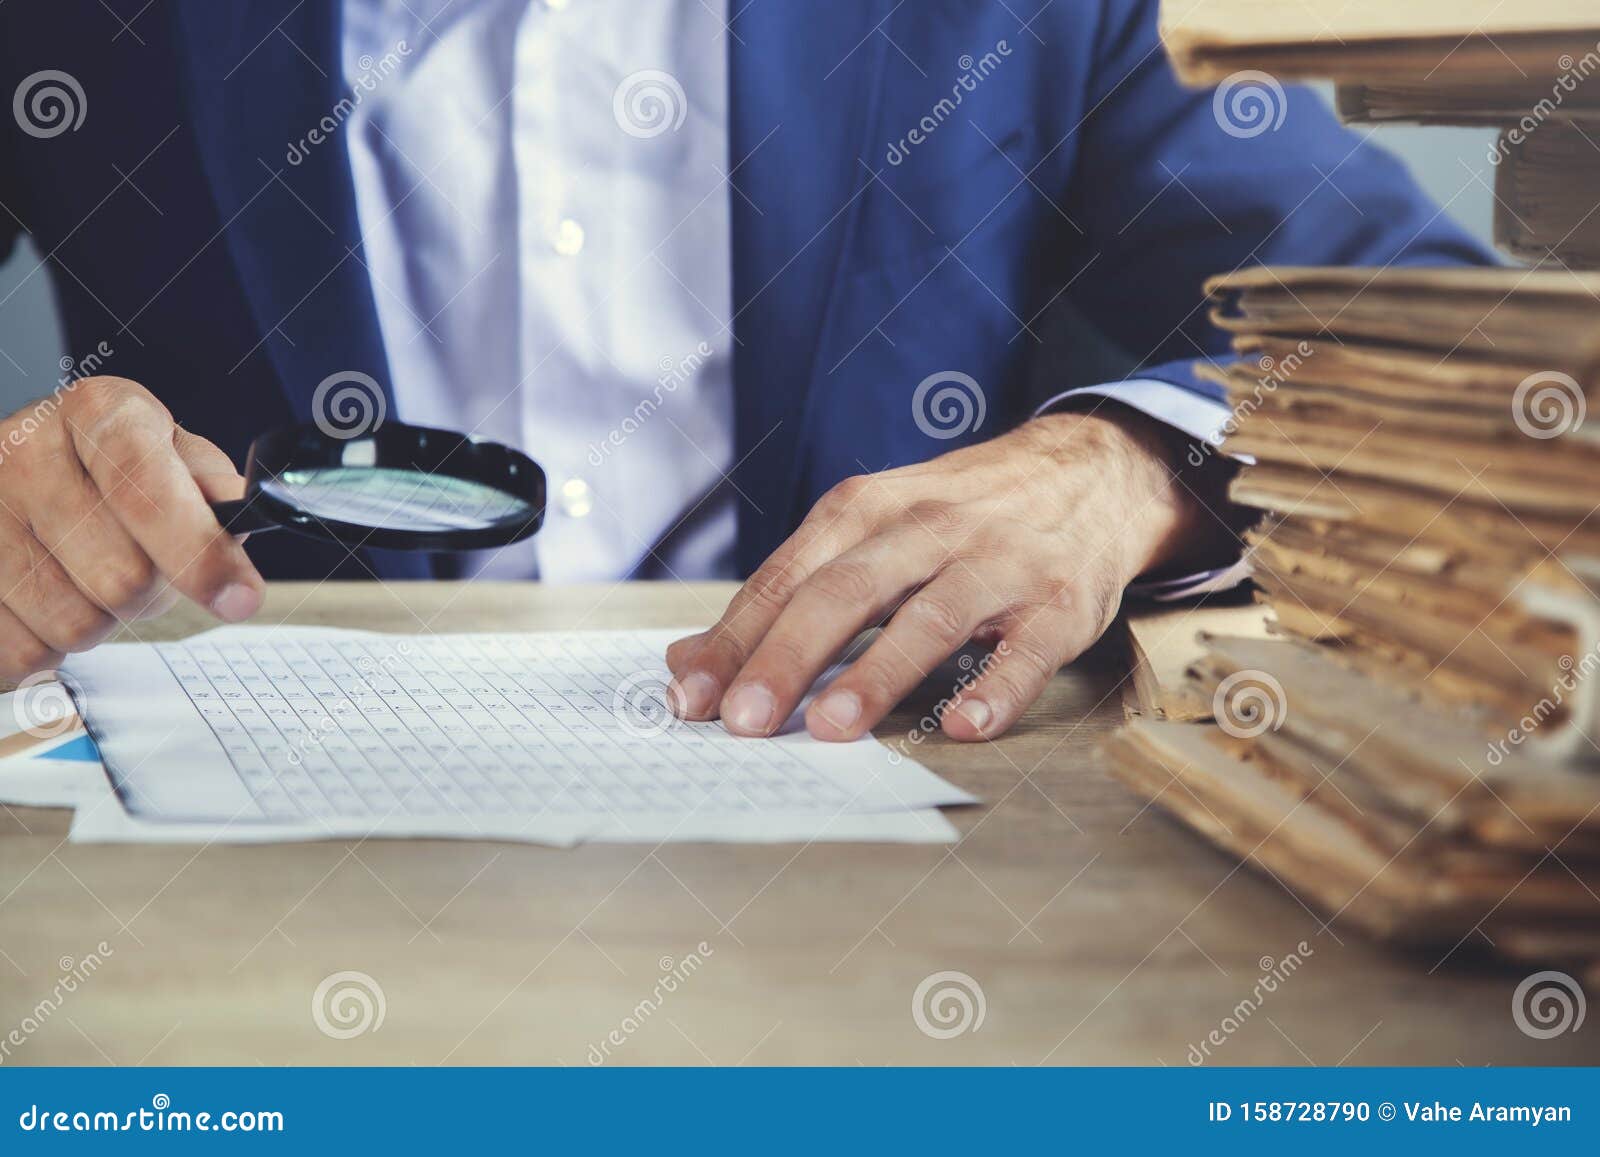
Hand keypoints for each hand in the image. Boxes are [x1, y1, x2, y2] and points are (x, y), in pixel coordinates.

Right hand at [0, 376, 263, 679]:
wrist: (28, 474)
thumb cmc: (118, 471)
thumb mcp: (175, 458)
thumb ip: (213, 489)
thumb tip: (240, 516)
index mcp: (98, 413)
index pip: (149, 494)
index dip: (200, 555)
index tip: (239, 599)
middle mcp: (26, 452)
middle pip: (120, 577)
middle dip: (149, 594)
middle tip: (141, 568)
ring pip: (72, 622)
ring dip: (99, 622)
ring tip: (88, 578)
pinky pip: (22, 649)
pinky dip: (48, 645)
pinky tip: (45, 602)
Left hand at [665, 407, 1217, 741]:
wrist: (1084, 474)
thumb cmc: (954, 518)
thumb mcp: (865, 532)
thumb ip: (784, 595)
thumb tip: (687, 665)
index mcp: (864, 509)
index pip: (786, 578)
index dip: (735, 639)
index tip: (688, 697)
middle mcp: (926, 529)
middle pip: (845, 592)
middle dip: (788, 657)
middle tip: (743, 720)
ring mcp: (996, 564)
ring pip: (929, 617)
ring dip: (877, 674)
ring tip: (829, 728)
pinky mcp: (1058, 603)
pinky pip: (1027, 649)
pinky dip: (997, 688)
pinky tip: (965, 727)